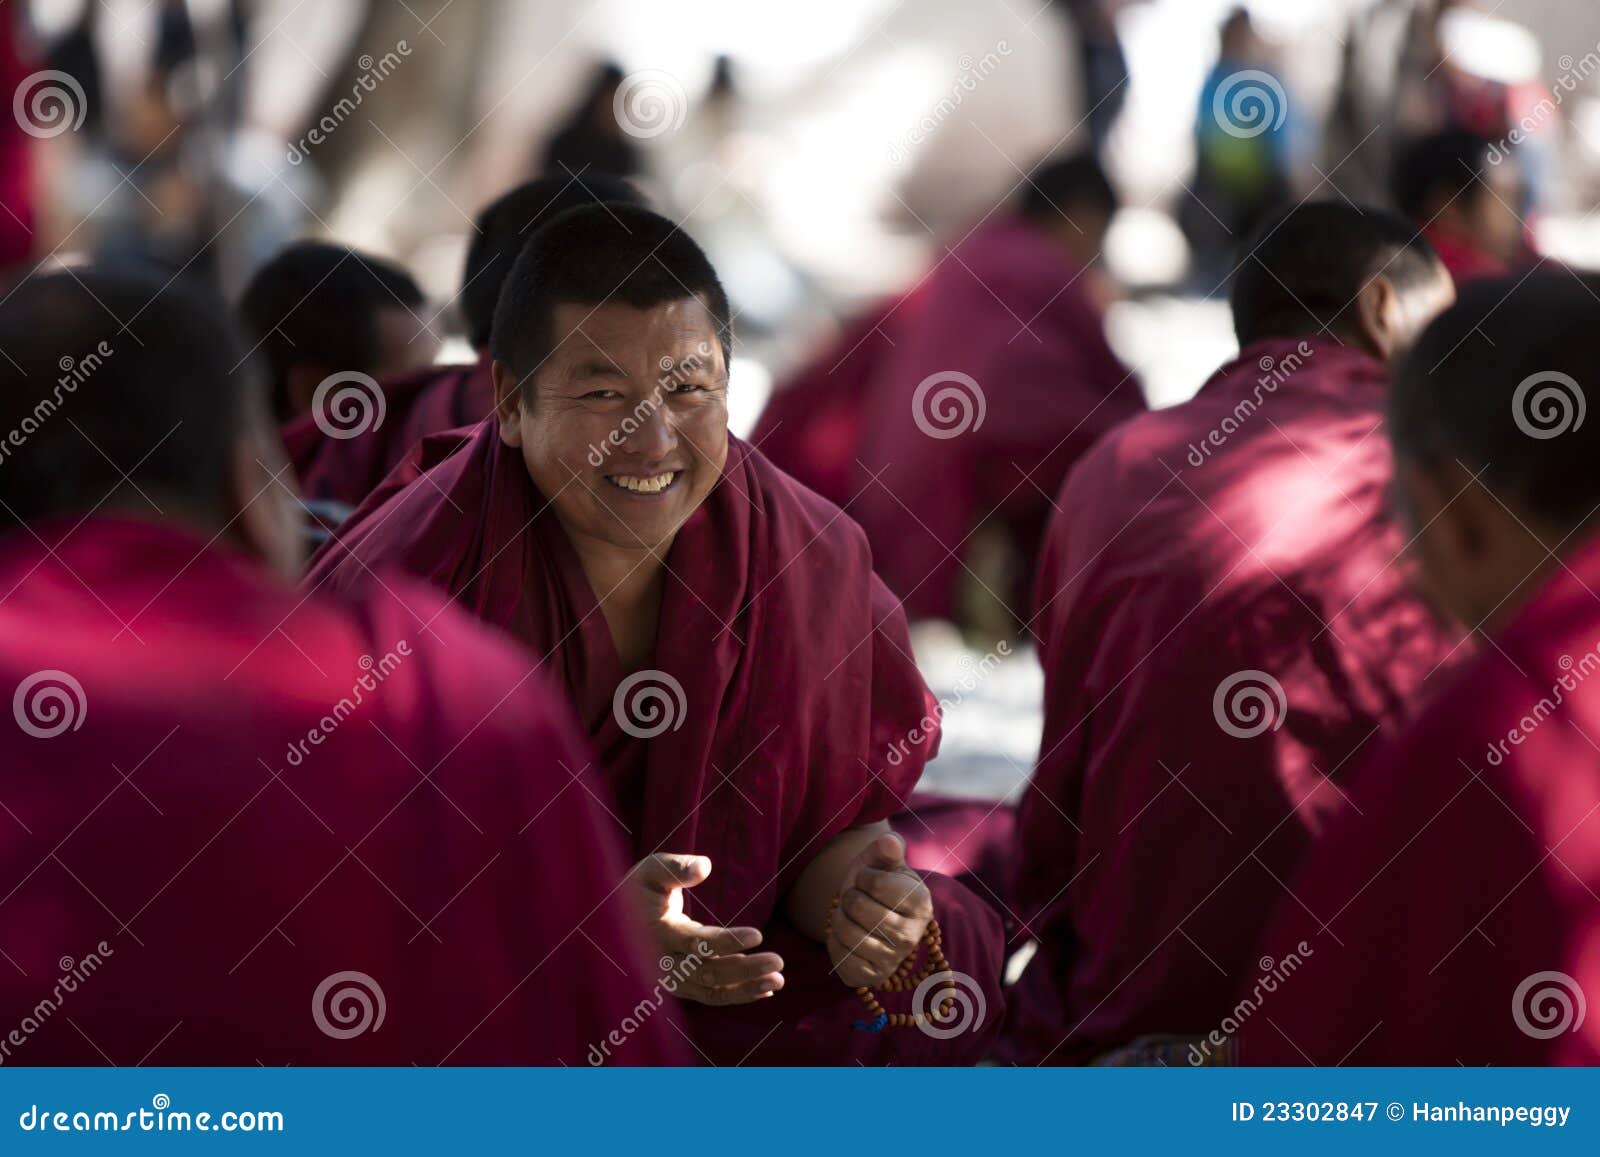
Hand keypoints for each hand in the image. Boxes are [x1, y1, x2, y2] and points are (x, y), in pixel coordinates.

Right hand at [630, 853, 783, 1004]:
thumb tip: (705, 866)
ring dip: (746, 989)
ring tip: (778, 981)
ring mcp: (670, 980)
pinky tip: (764, 991)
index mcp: (658, 933)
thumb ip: (676, 867)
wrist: (613, 923)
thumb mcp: (651, 871)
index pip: (695, 943)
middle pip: (708, 973)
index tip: (758, 935)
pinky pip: (710, 996)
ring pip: (711, 992)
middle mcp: (663, 963)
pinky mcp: (680, 986)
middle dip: (745, 970)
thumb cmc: (638, 890)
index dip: (727, 941)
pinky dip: (737, 995)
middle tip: (779, 962)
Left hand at [825, 834, 932, 986]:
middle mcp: (911, 936)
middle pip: (858, 907)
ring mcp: (892, 960)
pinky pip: (840, 958)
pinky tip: (846, 936)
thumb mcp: (882, 861)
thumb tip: (889, 842)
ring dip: (838, 917)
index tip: (867, 879)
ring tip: (849, 914)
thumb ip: (887, 847)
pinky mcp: (871, 977)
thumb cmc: (877, 882)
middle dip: (848, 896)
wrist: (870, 914)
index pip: (877, 884)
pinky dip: (835, 942)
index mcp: (921, 903)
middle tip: (855, 897)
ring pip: (846, 933)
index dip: (863, 876)